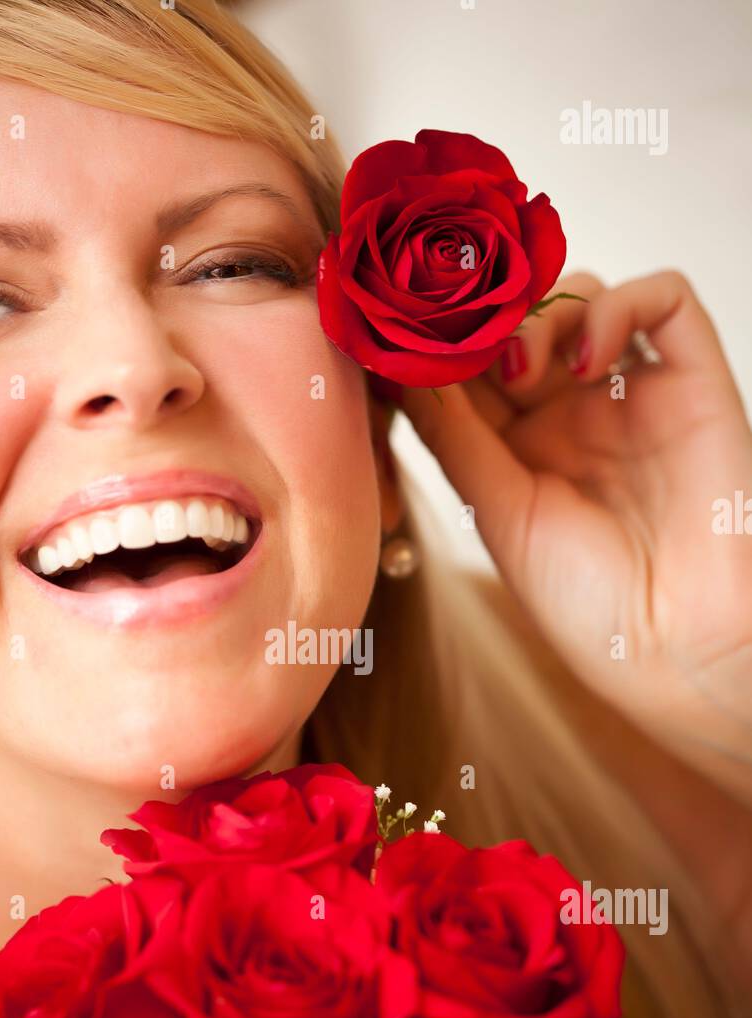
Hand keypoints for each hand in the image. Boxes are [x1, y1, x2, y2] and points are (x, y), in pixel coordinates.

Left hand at [403, 271, 751, 803]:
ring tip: (522, 370)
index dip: (439, 342)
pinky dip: (618, 305)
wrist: (675, 649)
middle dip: (487, 317)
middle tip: (462, 342)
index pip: (471, 363)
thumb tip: (397, 366)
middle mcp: (574, 412)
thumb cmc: (587, 604)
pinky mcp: (693, 380)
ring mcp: (631, 393)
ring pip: (584, 296)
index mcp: (519, 447)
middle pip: (522, 317)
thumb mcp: (497, 512)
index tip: (401, 335)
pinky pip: (663, 298)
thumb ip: (452, 434)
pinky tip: (587, 358)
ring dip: (543, 311)